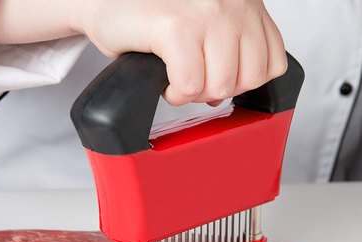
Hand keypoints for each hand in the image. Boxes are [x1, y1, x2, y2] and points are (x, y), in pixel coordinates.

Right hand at [81, 0, 287, 105]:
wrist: (106, 2)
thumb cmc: (153, 17)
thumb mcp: (208, 28)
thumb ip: (231, 53)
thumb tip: (226, 95)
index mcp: (246, 3)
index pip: (273, 64)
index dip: (242, 82)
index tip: (216, 75)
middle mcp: (233, 2)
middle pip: (250, 80)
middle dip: (216, 90)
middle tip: (193, 77)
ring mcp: (207, 13)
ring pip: (221, 86)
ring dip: (194, 94)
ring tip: (177, 76)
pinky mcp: (176, 28)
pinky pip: (189, 86)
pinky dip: (174, 94)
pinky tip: (164, 79)